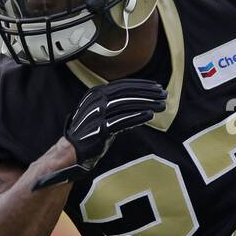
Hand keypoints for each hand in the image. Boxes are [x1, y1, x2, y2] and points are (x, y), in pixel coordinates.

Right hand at [33, 79, 166, 190]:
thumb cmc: (90, 132)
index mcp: (96, 92)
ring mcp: (97, 114)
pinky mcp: (100, 128)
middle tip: (163, 95)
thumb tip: (140, 98)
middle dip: (147, 92)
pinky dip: (137, 117)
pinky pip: (122, 120)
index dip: (142, 85)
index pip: (123, 85)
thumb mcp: (102, 111)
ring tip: (161, 106)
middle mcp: (96, 100)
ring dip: (146, 104)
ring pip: (126, 105)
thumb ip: (117, 103)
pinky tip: (150, 116)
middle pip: (126, 92)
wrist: (72, 151)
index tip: (157, 87)